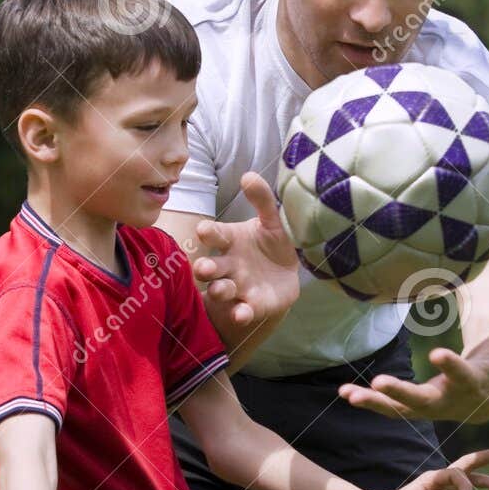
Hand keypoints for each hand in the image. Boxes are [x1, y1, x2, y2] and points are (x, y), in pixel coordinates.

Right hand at [192, 173, 299, 334]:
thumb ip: (262, 200)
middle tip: (202, 268)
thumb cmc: (271, 244)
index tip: (202, 230)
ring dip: (219, 290)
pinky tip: (241, 314)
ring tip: (220, 290)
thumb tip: (249, 175)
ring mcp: (238, 287)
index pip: (215, 235)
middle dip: (205, 268)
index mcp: (230, 240)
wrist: (286, 276)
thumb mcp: (271, 221)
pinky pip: (242, 310)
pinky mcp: (251, 305)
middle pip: (211, 267)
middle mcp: (228, 265)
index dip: (208, 233)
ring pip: (221, 289)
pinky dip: (240, 313)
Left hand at [339, 302, 488, 423]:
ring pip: (401, 410)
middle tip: (380, 382)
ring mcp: (431, 407)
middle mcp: (451, 401)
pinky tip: (345, 394)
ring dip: (376, 403)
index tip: (436, 354)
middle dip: (403, 393)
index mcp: (474, 383)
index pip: (463, 375)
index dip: (451, 366)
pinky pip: (389, 408)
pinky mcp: (415, 407)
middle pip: (425, 400)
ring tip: (351, 395)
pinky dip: (368, 401)